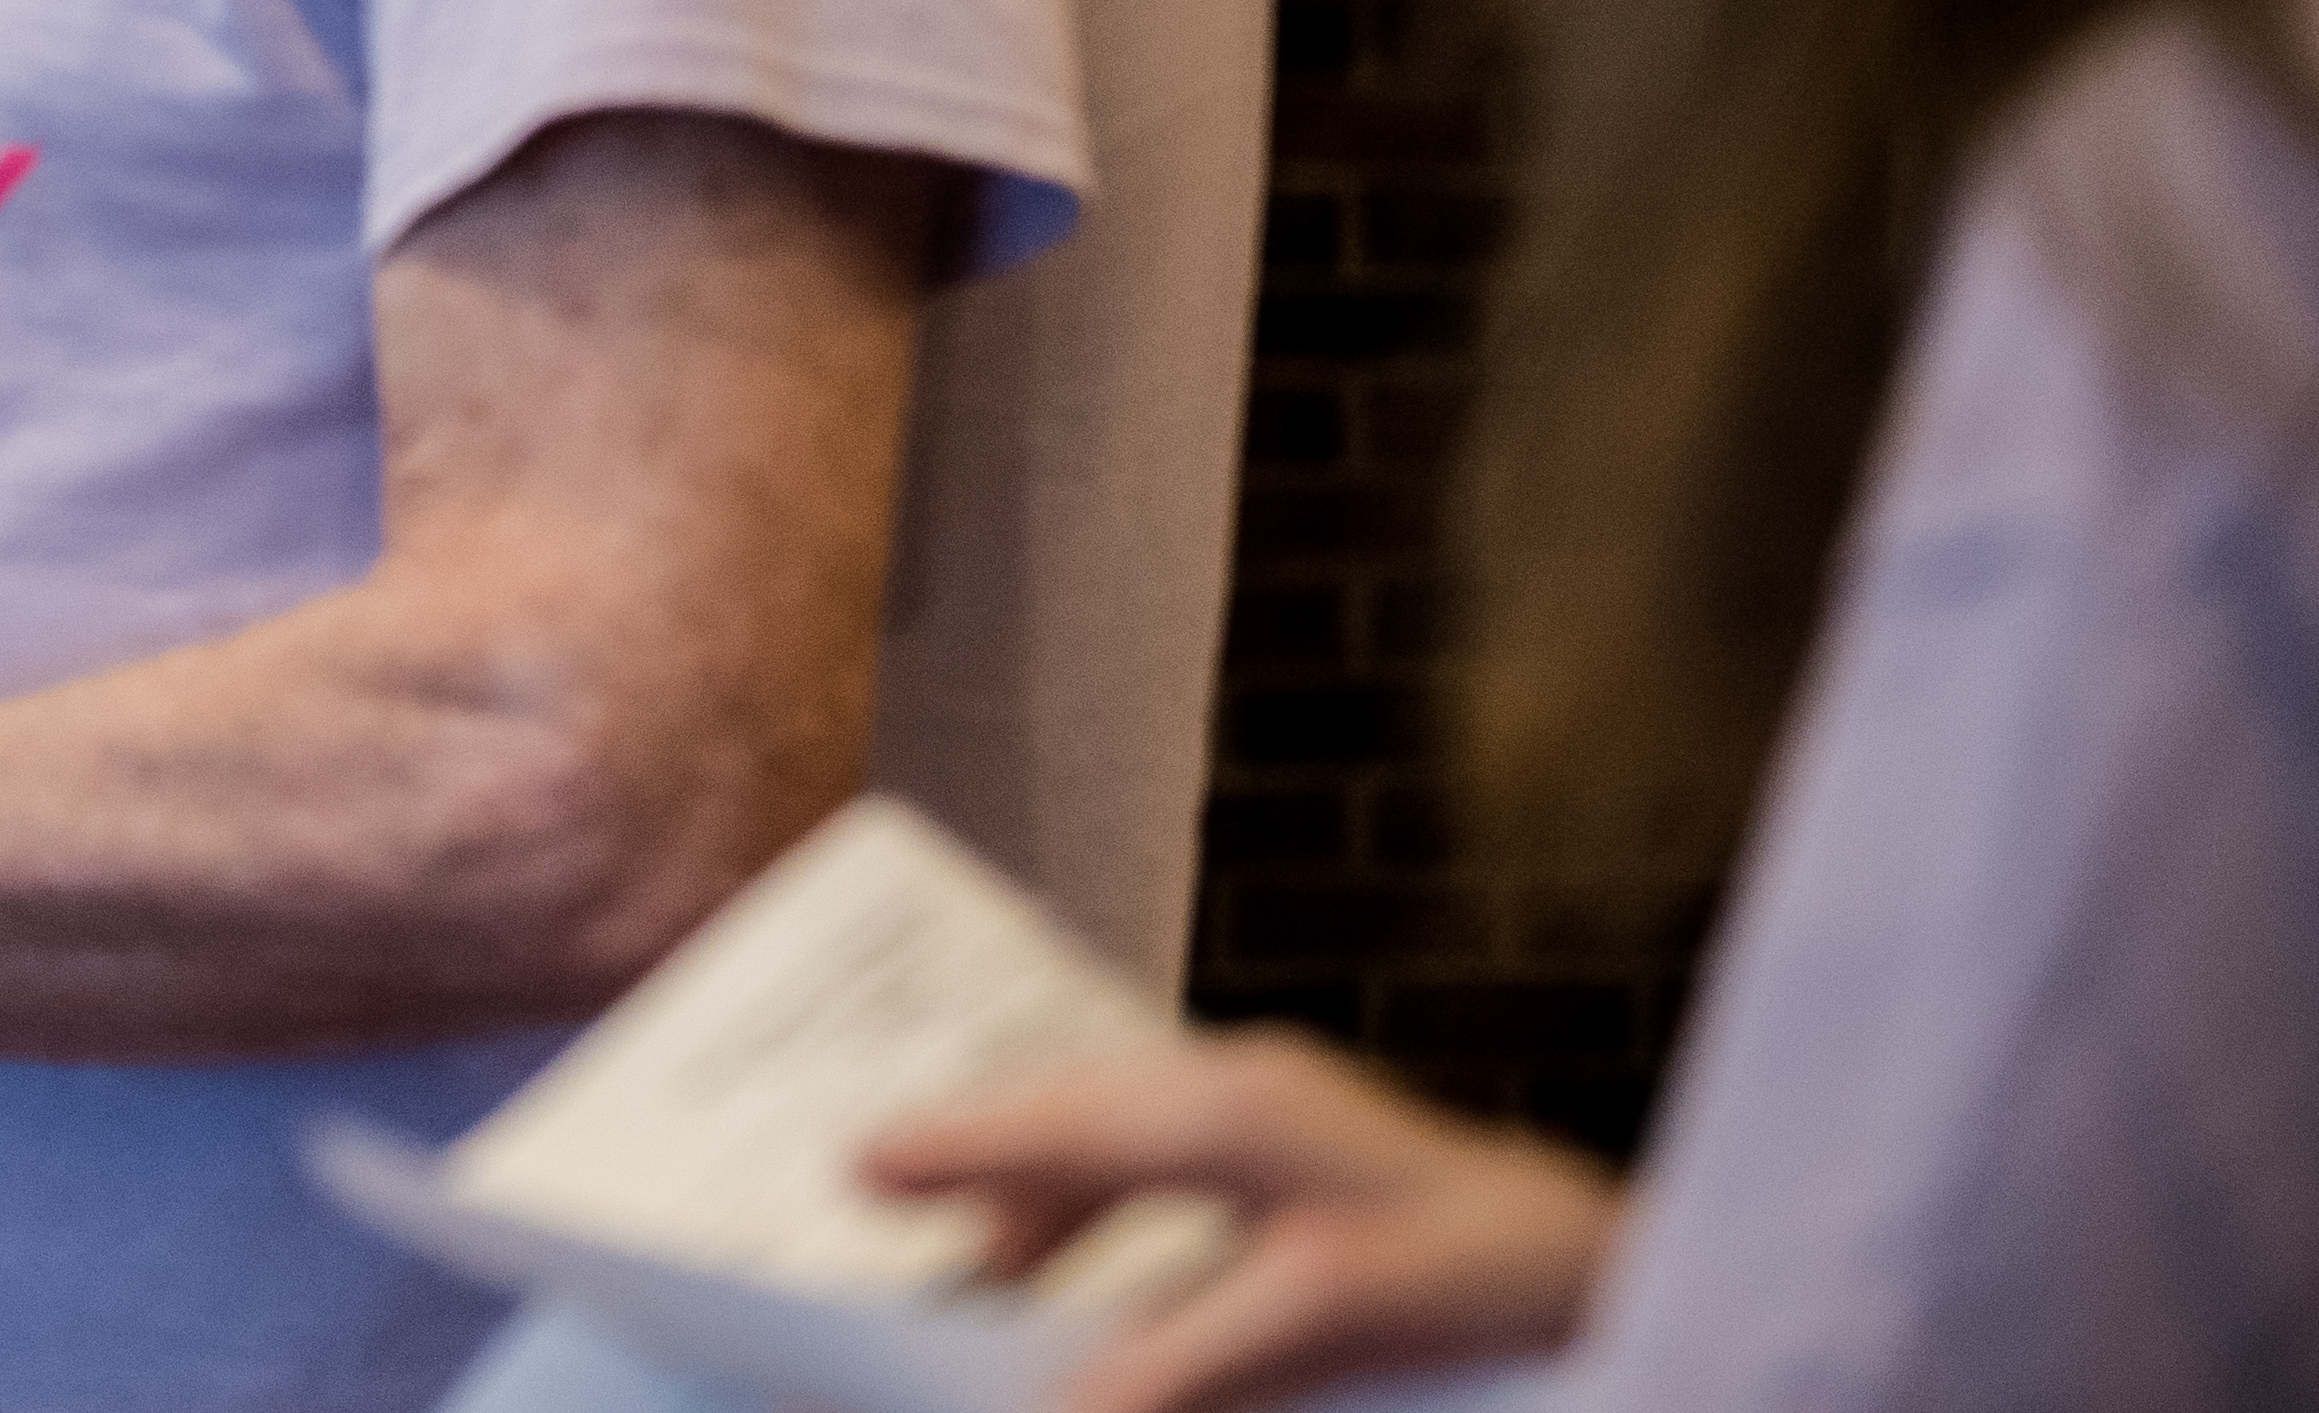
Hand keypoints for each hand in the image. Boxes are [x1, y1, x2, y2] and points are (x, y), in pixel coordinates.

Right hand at [864, 1029, 1621, 1412]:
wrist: (1607, 1267)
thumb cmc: (1481, 1278)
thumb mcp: (1315, 1325)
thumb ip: (1180, 1367)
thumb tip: (1061, 1412)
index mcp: (1231, 1110)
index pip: (1058, 1123)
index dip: (953, 1145)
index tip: (859, 1167)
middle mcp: (1240, 1087)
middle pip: (1072, 1113)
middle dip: (980, 1162)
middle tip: (885, 1201)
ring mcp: (1273, 1108)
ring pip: (1115, 1137)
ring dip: (1042, 1194)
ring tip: (978, 1264)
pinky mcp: (1301, 1146)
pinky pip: (1163, 1160)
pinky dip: (1104, 1207)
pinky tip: (1088, 1263)